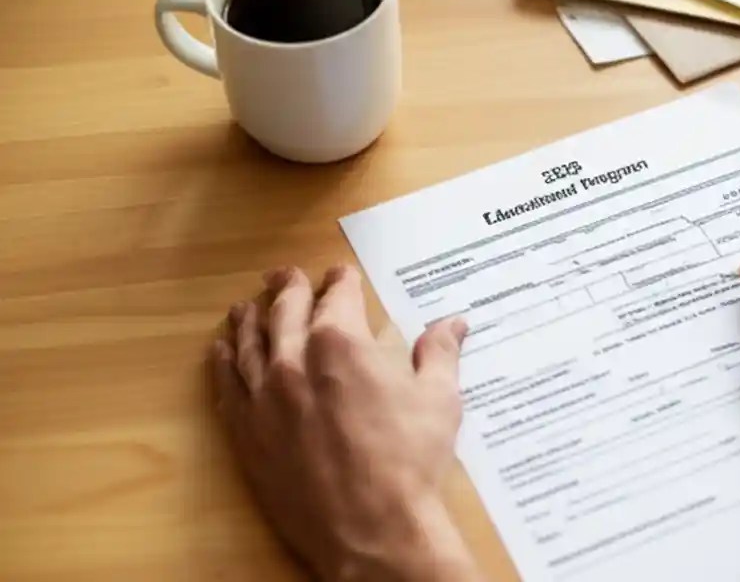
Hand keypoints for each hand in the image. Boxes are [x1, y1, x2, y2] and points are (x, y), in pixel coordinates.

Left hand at [209, 265, 479, 581]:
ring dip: (250, 318)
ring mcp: (264, 397)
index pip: (338, 296)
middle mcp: (294, 360)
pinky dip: (224, 362)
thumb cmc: (409, 462)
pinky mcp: (247, 433)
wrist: (371, 528)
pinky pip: (227, 386)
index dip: (341, 280)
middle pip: (285, 310)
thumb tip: (453, 323)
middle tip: (287, 275)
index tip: (340, 274)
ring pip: (249, 342)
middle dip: (289, 287)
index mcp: (342, 342)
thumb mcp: (439, 399)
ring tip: (247, 305)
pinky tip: (222, 351)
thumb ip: (440, 353)